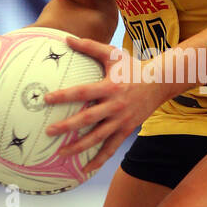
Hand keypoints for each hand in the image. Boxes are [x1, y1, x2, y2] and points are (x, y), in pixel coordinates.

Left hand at [42, 34, 163, 176]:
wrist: (160, 83)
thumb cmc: (133, 67)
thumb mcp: (113, 54)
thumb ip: (90, 46)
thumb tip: (67, 38)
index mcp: (109, 87)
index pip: (83, 92)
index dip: (64, 96)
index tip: (46, 99)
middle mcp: (115, 106)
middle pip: (88, 119)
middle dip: (67, 126)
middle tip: (48, 132)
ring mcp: (121, 120)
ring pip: (98, 137)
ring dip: (79, 146)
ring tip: (61, 153)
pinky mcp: (126, 130)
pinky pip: (111, 147)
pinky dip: (99, 159)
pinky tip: (85, 168)